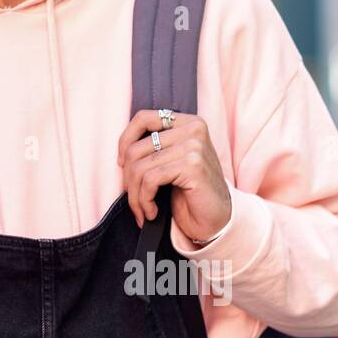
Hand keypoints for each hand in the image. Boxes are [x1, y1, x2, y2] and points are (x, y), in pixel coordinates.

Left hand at [117, 110, 231, 242]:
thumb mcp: (171, 161)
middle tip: (134, 198)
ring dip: (135, 195)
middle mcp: (193, 129)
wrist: (216, 220)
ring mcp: (194, 146)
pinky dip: (144, 200)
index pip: (143, 118)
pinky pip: (150, 180)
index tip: (122, 163)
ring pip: (139, 167)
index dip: (124, 140)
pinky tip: (152, 212)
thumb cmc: (190, 192)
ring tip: (142, 209)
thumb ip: (154, 147)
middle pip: (136, 148)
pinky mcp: (192, 166)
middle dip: (128, 179)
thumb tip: (121, 151)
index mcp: (187, 122)